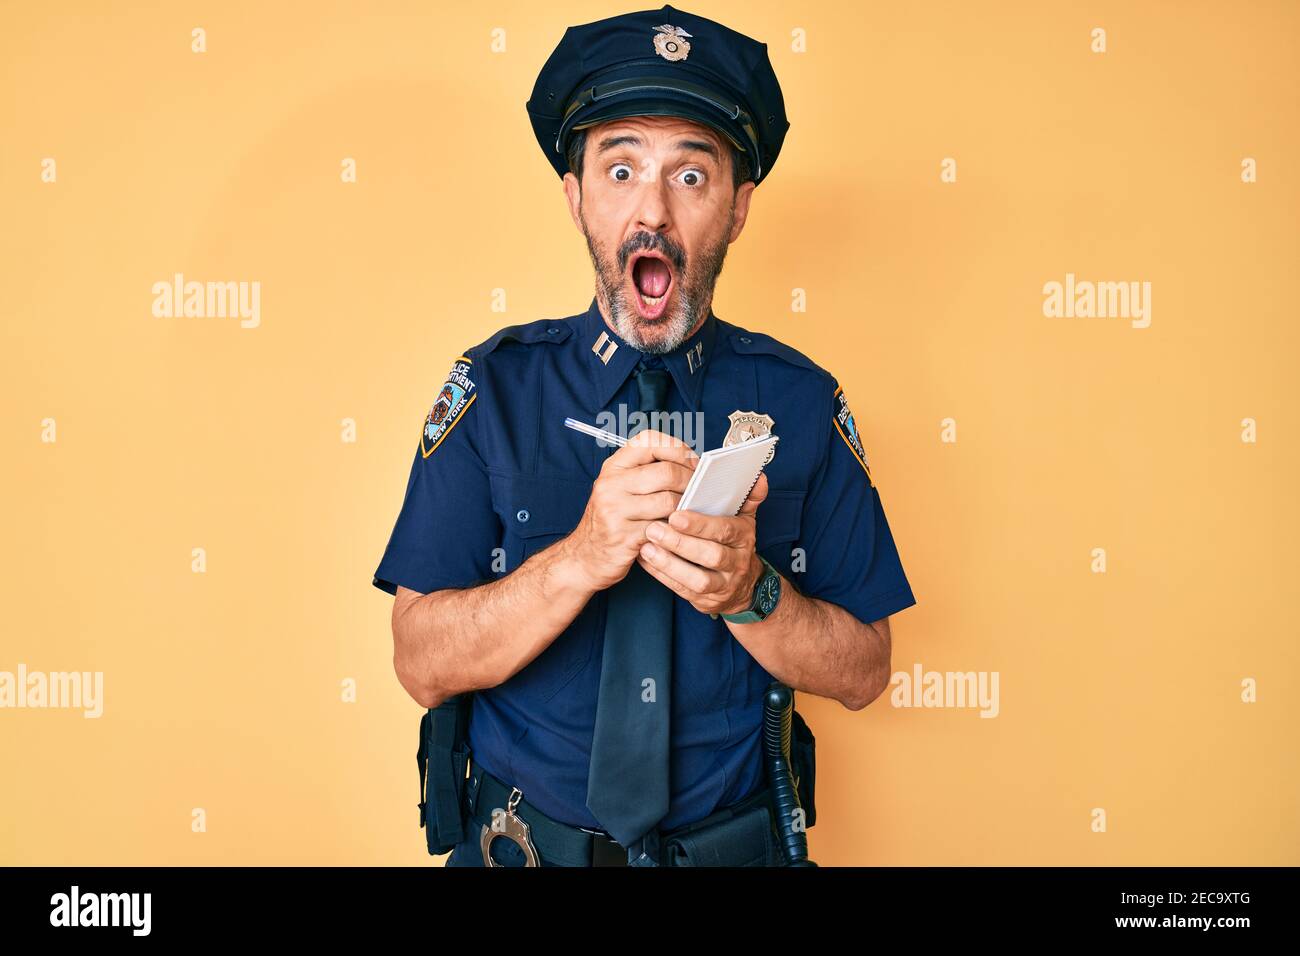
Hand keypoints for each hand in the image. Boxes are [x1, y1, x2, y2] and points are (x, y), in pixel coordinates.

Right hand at [562, 429, 698, 590]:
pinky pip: (664, 528)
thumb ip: (647, 473)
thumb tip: (693, 466)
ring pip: (669, 501)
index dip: (678, 448)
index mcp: (613, 467)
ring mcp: (615, 510)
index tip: (693, 462)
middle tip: (702, 491)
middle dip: (691, 481)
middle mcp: (611, 484)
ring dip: (687, 508)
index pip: (650, 440)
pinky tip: (680, 531)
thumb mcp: (620, 489)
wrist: (584, 558)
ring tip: (692, 512)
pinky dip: (678, 529)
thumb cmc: (612, 522)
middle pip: (666, 472)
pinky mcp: (624, 536)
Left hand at [635, 472, 768, 615]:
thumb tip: (758, 478)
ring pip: (698, 579)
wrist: (743, 588)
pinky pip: (682, 590)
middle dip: (681, 543)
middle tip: (654, 529)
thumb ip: (748, 497)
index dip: (701, 524)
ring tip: (647, 547)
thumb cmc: (734, 545)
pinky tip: (646, 560)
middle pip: (711, 555)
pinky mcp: (706, 601)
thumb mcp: (744, 520)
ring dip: (669, 564)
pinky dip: (662, 576)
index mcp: (744, 537)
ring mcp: (722, 585)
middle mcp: (736, 562)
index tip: (676, 515)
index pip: (725, 530)